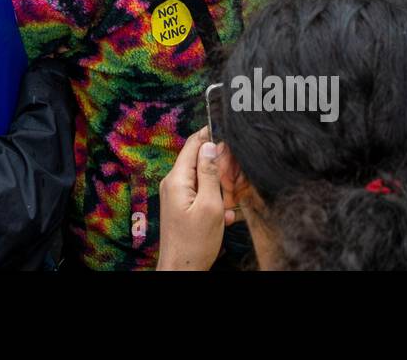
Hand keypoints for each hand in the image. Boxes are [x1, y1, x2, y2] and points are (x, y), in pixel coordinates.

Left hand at [156, 128, 229, 270]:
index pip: (192, 144)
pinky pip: (201, 194)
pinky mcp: (181, 206)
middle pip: (198, 160)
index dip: (211, 137)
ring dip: (219, 188)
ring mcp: (176, 194)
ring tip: (228, 204)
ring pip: (203, 178)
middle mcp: (173, 183)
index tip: (229, 137)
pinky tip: (223, 216)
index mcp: (177, 179)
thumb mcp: (210, 206)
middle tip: (233, 180)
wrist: (181, 270)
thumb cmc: (195, 243)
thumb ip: (210, 174)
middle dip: (219, 167)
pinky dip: (214, 201)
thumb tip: (211, 145)